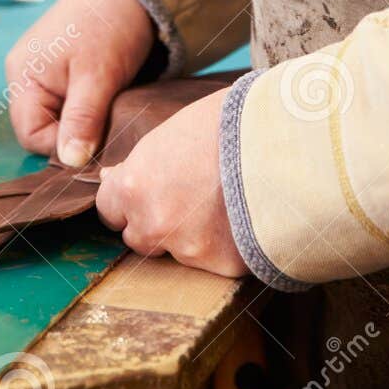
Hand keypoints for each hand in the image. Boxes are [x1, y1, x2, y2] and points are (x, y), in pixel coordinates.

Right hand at [5, 0, 154, 167]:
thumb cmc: (110, 26)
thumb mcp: (99, 76)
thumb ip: (82, 120)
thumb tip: (71, 163)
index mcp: (23, 75)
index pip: (30, 135)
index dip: (61, 146)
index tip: (96, 142)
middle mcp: (24, 75)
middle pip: (40, 128)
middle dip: (72, 134)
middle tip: (105, 124)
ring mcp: (40, 72)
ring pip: (55, 118)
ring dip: (81, 122)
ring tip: (106, 108)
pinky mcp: (58, 71)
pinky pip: (64, 104)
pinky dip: (84, 109)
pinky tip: (104, 100)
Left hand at [96, 88, 245, 275]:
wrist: (279, 140)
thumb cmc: (224, 121)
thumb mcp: (171, 133)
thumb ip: (140, 164)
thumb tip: (112, 178)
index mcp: (134, 186)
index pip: (109, 209)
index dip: (128, 199)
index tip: (146, 191)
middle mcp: (154, 223)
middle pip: (139, 237)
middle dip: (156, 222)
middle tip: (188, 197)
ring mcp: (188, 250)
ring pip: (178, 252)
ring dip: (191, 237)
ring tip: (221, 205)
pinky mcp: (223, 266)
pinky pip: (216, 262)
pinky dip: (226, 247)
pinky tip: (243, 219)